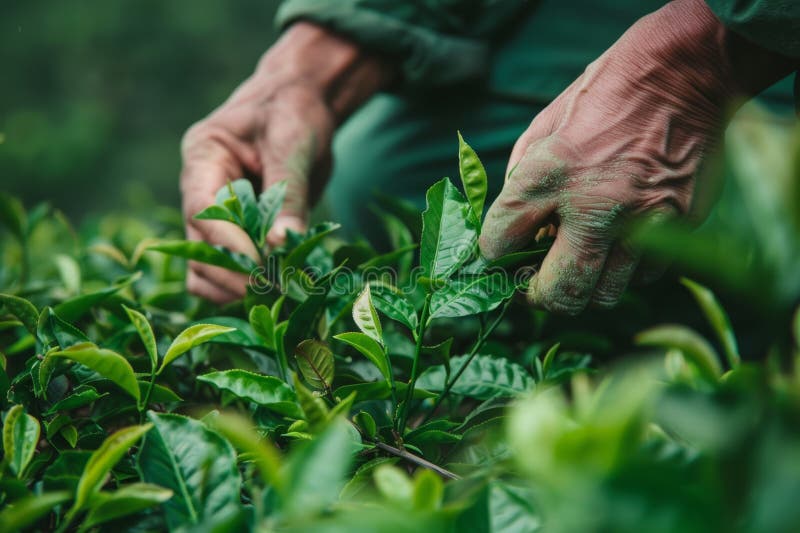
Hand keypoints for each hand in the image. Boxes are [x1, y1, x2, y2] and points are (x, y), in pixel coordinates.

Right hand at [180, 23, 390, 301]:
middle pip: (197, 248)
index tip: (262, 267)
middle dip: (234, 273)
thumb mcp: (293, 144)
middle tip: (279, 286)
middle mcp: (199, 189)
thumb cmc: (293, 113)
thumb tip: (283, 244)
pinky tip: (281, 285)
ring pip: (203, 270)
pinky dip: (247, 286)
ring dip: (237, 287)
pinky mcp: (234, 232)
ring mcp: (213, 215)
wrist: (301, 105)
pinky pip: (226, 272)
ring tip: (281, 289)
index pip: (201, 210)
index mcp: (204, 157)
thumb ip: (288, 193)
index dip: (228, 244)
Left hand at [479, 0, 796, 313]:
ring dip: (585, 287)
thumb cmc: (604, 96)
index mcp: (551, 174)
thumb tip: (514, 230)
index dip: (492, 253)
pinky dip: (626, 268)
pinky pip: (644, 274)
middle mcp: (596, 207)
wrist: (683, 73)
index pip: (500, 241)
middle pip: (559, 293)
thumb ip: (521, 182)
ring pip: (605, 295)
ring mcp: (644, 222)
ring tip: (579, 263)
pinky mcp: (679, 226)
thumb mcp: (544, 127)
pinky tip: (619, 242)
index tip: (499, 252)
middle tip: (534, 287)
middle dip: (538, 298)